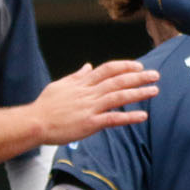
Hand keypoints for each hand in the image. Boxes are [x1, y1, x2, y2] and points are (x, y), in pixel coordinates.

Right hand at [30, 61, 159, 144]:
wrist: (34, 123)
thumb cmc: (45, 106)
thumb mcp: (60, 85)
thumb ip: (77, 76)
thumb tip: (88, 65)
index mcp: (82, 83)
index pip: (107, 70)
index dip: (124, 66)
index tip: (139, 66)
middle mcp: (88, 93)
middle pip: (117, 81)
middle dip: (138, 77)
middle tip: (156, 75)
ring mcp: (90, 108)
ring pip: (118, 97)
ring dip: (138, 93)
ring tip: (155, 90)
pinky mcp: (90, 123)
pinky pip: (113, 119)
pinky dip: (128, 117)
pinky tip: (143, 116)